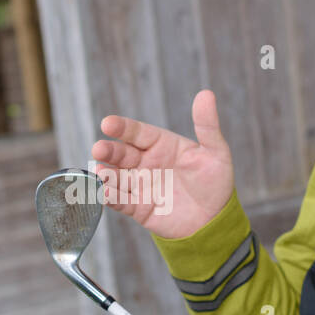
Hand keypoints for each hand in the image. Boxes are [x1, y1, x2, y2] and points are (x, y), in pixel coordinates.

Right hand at [90, 89, 234, 239]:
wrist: (214, 220)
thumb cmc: (215, 183)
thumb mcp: (215, 152)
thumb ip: (207, 125)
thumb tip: (206, 94)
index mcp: (161, 145)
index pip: (137, 133)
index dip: (122, 127)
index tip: (108, 123)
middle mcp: (146, 163)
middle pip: (121, 153)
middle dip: (108, 150)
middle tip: (99, 148)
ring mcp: (140, 185)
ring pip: (116, 176)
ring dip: (105, 173)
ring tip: (99, 172)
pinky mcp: (138, 207)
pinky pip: (120, 201)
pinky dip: (109, 197)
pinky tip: (103, 192)